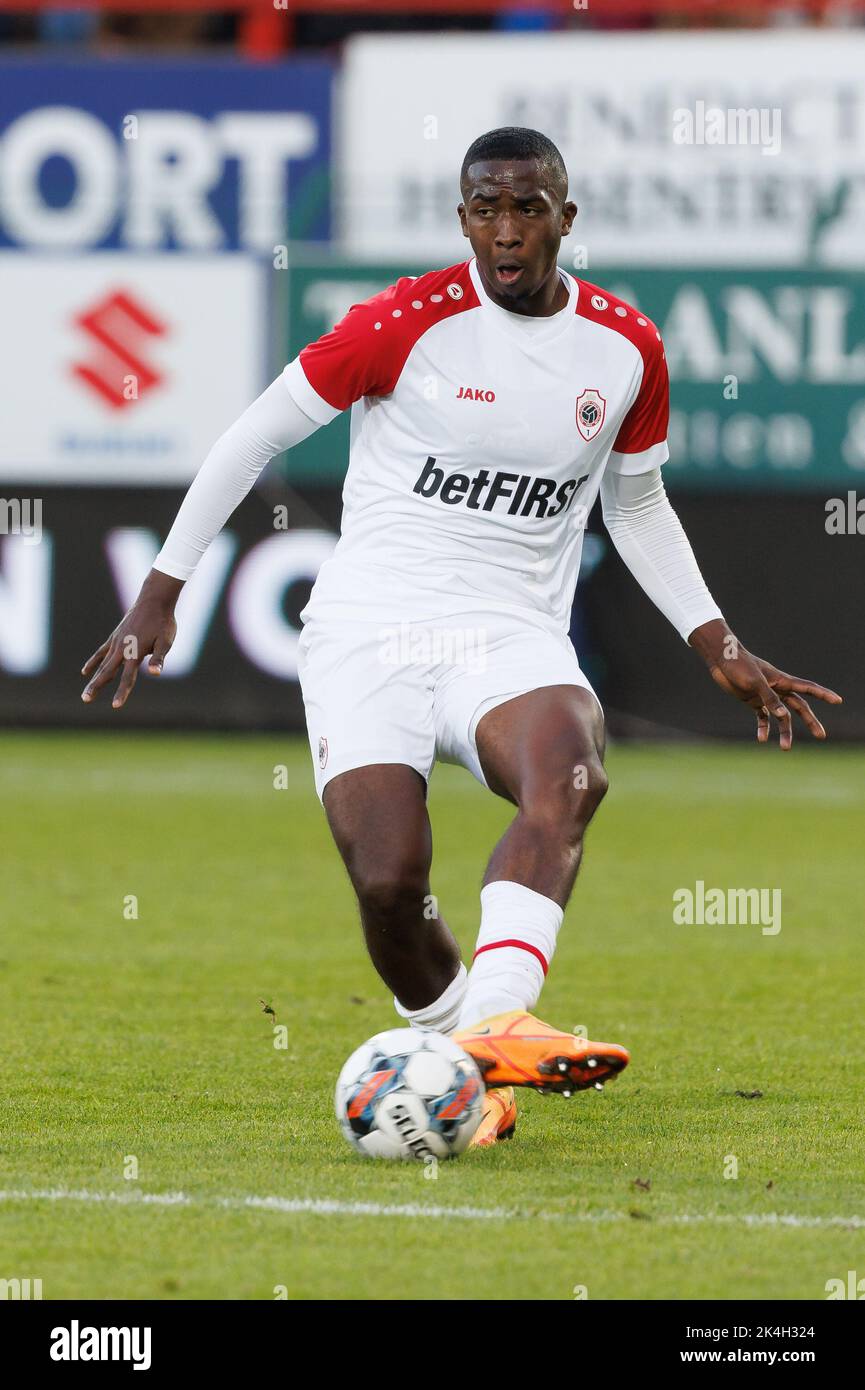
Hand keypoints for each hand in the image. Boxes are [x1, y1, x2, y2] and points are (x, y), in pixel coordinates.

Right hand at [81, 569, 182, 709]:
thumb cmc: (163, 622)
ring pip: (102, 664)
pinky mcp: (115, 636)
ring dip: (93, 679)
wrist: (154, 600)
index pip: (128, 677)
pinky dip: (93, 662)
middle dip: (97, 687)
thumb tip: (155, 673)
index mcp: (135, 653)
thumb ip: (159, 658)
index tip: (115, 706)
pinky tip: (85, 671)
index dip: (122, 692)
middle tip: (85, 700)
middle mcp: (122, 649)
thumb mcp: (166, 641)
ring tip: (85, 694)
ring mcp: (116, 642)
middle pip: (107, 672)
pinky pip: (101, 652)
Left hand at [689, 619, 841, 749]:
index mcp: (782, 680)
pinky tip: (761, 739)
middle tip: (821, 735)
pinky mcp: (752, 700)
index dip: (823, 694)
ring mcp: (765, 695)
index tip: (838, 700)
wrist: (721, 659)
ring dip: (784, 732)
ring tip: (785, 748)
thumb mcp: (755, 682)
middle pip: (799, 707)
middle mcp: (777, 688)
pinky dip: (763, 727)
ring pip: (781, 716)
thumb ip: (770, 699)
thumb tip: (783, 716)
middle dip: (810, 721)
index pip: (808, 688)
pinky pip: (762, 716)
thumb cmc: (739, 666)